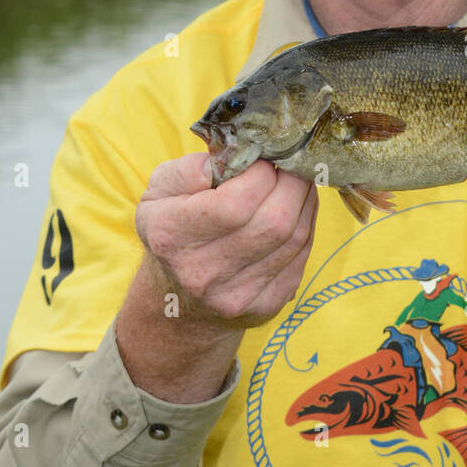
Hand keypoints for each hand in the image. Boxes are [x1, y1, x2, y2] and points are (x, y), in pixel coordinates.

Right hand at [136, 152, 318, 330]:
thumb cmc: (172, 229)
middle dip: (292, 183)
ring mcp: (235, 296)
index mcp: (171, 236)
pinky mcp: (264, 306)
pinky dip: (307, 226)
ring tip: (297, 181)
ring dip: (305, 201)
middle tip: (289, 164)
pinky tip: (298, 210)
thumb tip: (229, 160)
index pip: (235, 204)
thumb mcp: (159, 192)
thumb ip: (187, 170)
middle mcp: (202, 273)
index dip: (261, 174)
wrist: (177, 297)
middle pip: (273, 222)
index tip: (262, 160)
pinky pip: (301, 258)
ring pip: (294, 239)